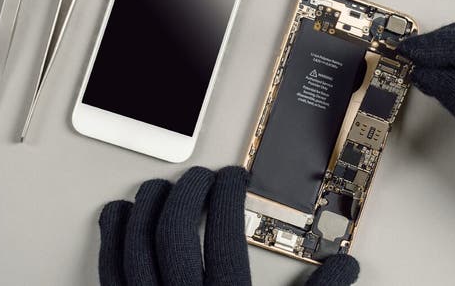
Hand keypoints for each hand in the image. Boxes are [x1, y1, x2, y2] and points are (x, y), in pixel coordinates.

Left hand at [98, 166, 359, 285]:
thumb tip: (345, 268)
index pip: (222, 232)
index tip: (234, 178)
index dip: (227, 193)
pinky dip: (111, 240)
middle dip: (185, 193)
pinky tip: (117, 219)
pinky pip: (109, 276)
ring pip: (134, 249)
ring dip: (143, 209)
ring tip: (157, 188)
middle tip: (201, 179)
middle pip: (171, 232)